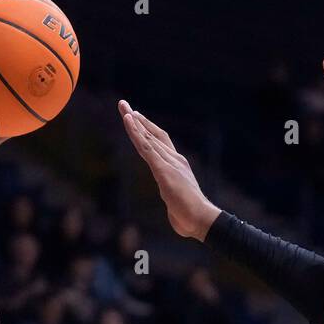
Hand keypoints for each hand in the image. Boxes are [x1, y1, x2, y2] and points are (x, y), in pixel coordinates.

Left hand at [118, 100, 219, 240]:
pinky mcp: (163, 169)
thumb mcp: (177, 203)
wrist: (200, 219)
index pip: (159, 143)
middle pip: (152, 135)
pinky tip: (129, 120)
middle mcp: (174, 160)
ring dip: (134, 122)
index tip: (135, 118)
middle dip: (136, 119)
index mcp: (177, 166)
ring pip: (148, 138)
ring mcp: (169, 163)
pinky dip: (136, 132)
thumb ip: (174, 200)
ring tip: (123, 107)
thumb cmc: (190, 216)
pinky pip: (146, 146)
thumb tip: (174, 209)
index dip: (147, 129)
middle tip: (122, 104)